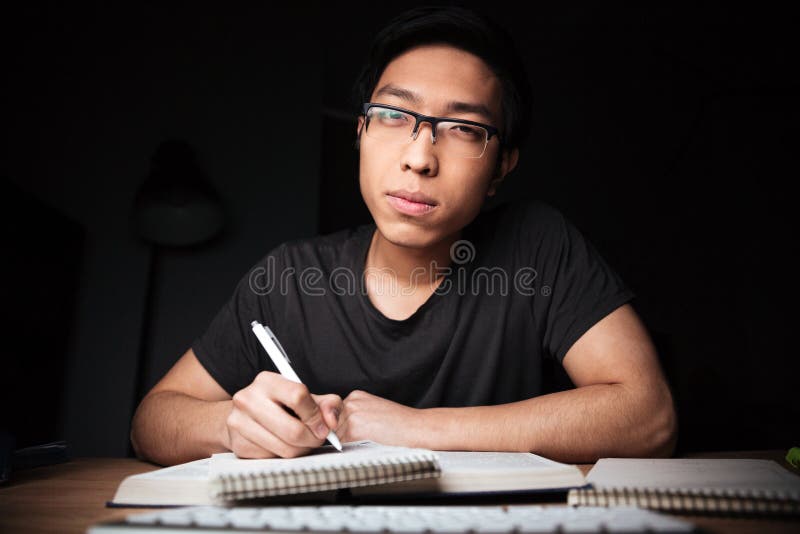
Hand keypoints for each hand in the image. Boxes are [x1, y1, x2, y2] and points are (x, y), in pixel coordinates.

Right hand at [225, 371, 340, 457]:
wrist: (245, 414)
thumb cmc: (281, 404)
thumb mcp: (306, 396)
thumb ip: (327, 404)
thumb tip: (331, 422)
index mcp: (267, 381)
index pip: (298, 396)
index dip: (316, 415)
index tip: (323, 425)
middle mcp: (248, 399)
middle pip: (293, 430)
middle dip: (313, 439)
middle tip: (317, 438)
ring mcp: (240, 423)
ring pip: (285, 449)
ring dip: (301, 450)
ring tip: (302, 441)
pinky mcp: (239, 445)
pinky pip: (273, 459)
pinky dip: (285, 456)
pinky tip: (284, 444)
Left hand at [337, 390, 422, 446]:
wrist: (416, 428)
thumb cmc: (400, 423)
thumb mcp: (374, 410)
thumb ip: (356, 414)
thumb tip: (339, 429)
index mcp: (356, 396)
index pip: (336, 415)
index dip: (344, 427)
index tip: (358, 432)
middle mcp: (351, 403)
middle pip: (334, 426)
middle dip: (344, 435)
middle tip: (367, 437)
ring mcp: (351, 416)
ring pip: (337, 437)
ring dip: (348, 443)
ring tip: (370, 440)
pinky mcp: (354, 430)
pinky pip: (343, 446)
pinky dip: (353, 450)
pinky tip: (369, 445)